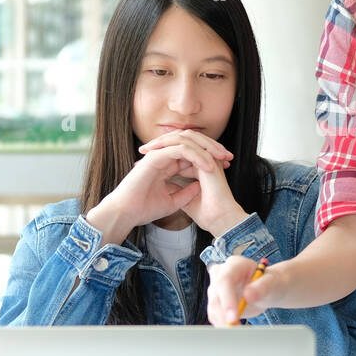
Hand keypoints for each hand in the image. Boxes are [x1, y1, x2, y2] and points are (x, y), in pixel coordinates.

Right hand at [88, 135, 223, 243]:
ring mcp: (158, 155)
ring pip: (187, 141)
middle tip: (228, 157)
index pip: (192, 153)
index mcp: (166, 165)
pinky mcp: (155, 157)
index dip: (210, 157)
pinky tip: (208, 165)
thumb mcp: (173, 202)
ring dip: (207, 148)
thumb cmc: (144, 209)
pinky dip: (196, 155)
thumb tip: (200, 186)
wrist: (126, 214)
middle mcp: (163, 157)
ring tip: (222, 158)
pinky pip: (181, 149)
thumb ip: (186, 193)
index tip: (226, 165)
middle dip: (212, 147)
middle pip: (192, 142)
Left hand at [138, 130, 247, 237]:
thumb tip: (167, 187)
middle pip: (182, 141)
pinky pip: (189, 144)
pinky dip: (171, 145)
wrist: (219, 220)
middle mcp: (205, 161)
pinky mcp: (208, 160)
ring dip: (164, 141)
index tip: (145, 160)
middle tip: (144, 149)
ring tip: (148, 148)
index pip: (181, 153)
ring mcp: (208, 158)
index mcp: (201, 170)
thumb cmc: (207, 215)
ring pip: (185, 139)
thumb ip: (179, 191)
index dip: (163, 152)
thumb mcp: (185, 200)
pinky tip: (157, 150)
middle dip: (162, 143)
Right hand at [206, 255, 288, 325]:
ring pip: (213, 308)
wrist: (266, 289)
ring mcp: (216, 288)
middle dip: (225, 315)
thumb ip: (262, 287)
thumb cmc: (269, 283)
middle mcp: (221, 274)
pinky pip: (215, 316)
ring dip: (224, 322)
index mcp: (235, 265)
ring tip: (240, 329)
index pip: (224, 281)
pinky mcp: (216, 302)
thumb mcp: (272, 283)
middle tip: (237, 329)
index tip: (233, 317)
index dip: (227, 300)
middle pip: (216, 296)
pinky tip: (235, 327)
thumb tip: (248, 295)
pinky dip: (224, 324)